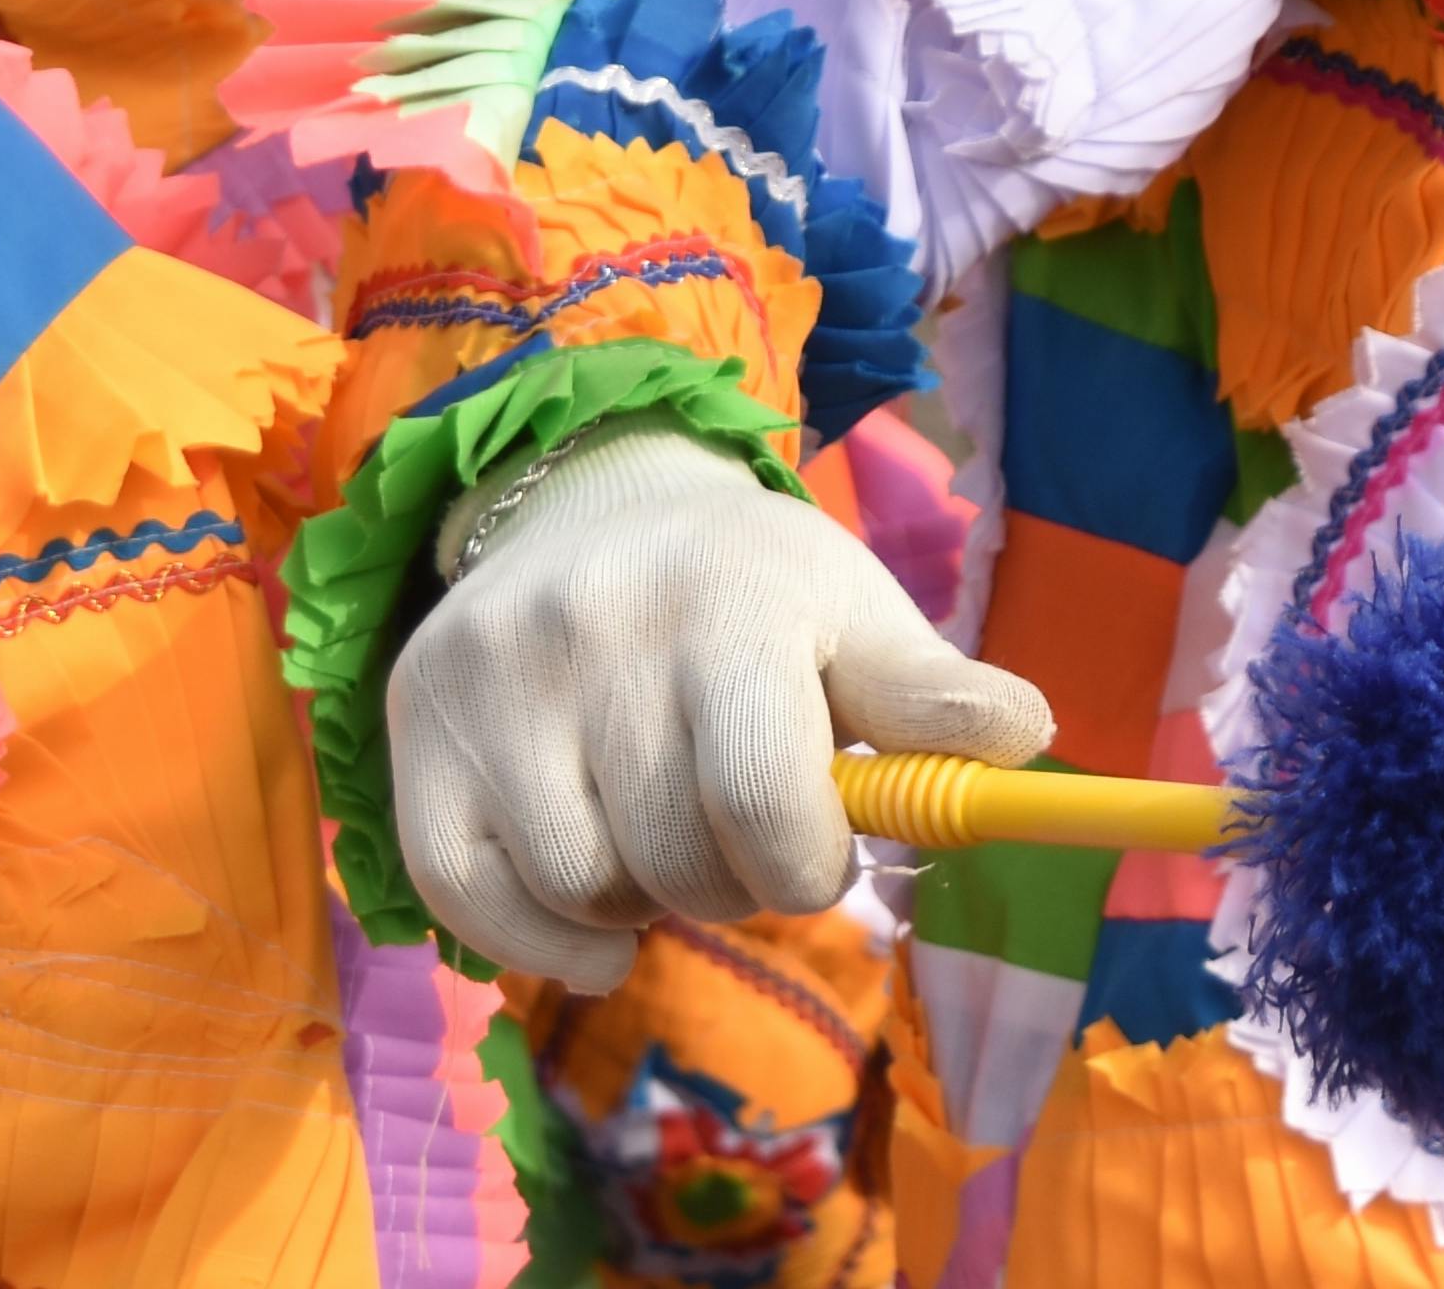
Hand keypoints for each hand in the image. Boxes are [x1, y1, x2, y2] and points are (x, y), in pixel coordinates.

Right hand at [390, 427, 1051, 989]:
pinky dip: (541, 940)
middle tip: (738, 835)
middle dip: (728, 881)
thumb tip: (1026, 741)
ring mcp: (493, 680)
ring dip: (638, 901)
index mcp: (729, 598)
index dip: (804, 863)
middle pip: (675, 863)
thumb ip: (934, 692)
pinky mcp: (417, 729)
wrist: (594, 504)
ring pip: (581, 892)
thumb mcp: (856, 610)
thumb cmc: (754, 585)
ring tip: (661, 830)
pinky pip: (471, 902)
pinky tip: (592, 911)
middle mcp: (594, 626)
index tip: (815, 848)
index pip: (764, 803)